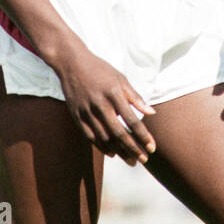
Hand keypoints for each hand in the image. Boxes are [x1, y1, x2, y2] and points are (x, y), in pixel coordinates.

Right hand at [54, 44, 155, 165]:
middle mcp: (100, 104)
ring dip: (119, 151)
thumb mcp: (120, 78)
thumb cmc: (100, 70)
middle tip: (144, 160)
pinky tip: (113, 153)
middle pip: (119, 133)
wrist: (71, 63)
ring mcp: (87, 111)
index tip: (152, 147)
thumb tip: (151, 113)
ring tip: (131, 160)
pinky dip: (102, 146)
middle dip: (133, 148)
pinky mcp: (76, 115)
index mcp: (114, 93)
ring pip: (105, 138)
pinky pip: (90, 136)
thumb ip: (135, 97)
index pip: (132, 120)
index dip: (143, 136)